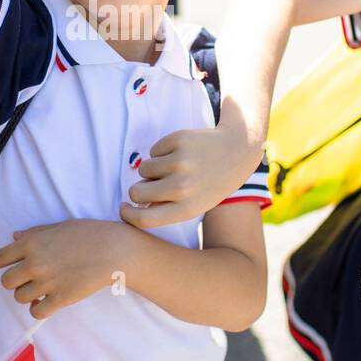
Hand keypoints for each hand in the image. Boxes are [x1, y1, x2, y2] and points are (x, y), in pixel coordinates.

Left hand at [0, 220, 129, 319]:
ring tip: (39, 290)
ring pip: (20, 297)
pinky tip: (44, 302)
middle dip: (13, 281)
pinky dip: (37, 308)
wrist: (112, 250)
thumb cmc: (88, 234)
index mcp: (32, 243)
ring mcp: (46, 283)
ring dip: (26, 294)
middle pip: (7, 281)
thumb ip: (34, 233)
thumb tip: (14, 238)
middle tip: (24, 279)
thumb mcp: (58, 227)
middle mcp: (34, 263)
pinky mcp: (60, 299)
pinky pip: (36, 311)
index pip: (1, 257)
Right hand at [120, 122, 262, 228]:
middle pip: (137, 193)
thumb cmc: (212, 182)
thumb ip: (168, 208)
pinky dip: (162, 152)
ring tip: (175, 167)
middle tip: (151, 184)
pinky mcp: (179, 140)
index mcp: (187, 208)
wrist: (237, 150)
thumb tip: (136, 206)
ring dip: (153, 168)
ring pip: (144, 168)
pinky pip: (153, 151)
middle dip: (138, 189)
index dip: (127, 215)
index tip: (123, 208)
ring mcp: (180, 162)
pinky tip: (182, 152)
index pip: (144, 219)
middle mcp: (182, 187)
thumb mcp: (196, 204)